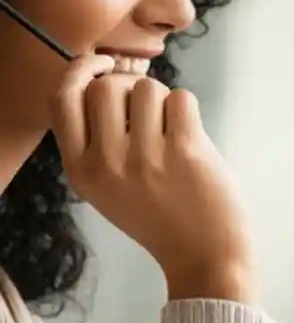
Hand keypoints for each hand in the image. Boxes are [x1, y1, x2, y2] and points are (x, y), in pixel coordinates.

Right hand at [48, 54, 256, 301]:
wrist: (205, 258)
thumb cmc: (162, 216)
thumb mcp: (109, 188)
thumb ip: (97, 142)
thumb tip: (105, 80)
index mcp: (80, 171)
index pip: (60, 100)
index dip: (79, 71)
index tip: (100, 64)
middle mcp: (106, 164)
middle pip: (106, 87)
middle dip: (132, 86)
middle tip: (151, 108)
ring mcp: (145, 157)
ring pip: (147, 88)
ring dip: (164, 100)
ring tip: (173, 130)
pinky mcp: (184, 152)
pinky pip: (181, 99)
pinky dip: (188, 109)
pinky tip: (191, 136)